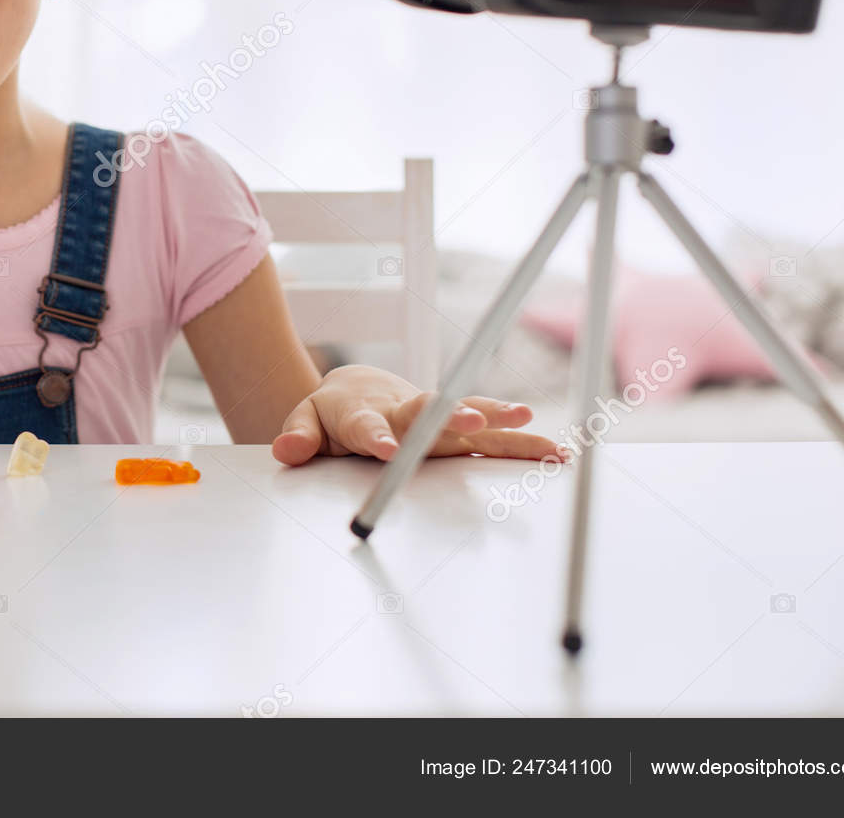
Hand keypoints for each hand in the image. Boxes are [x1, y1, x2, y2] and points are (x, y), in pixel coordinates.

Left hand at [272, 364, 568, 466]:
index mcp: (362, 414)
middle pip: (429, 412)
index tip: (385, 451)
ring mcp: (435, 420)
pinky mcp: (457, 431)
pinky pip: (492, 438)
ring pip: (469, 418)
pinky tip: (558, 453)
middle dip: (452, 415)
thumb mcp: (304, 423)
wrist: (358, 390)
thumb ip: (297, 437)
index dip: (376, 436)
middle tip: (476, 419)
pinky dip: (523, 444)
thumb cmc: (331, 414)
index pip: (367, 425)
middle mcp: (405, 412)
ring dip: (499, 422)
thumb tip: (285, 450)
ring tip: (534, 427)